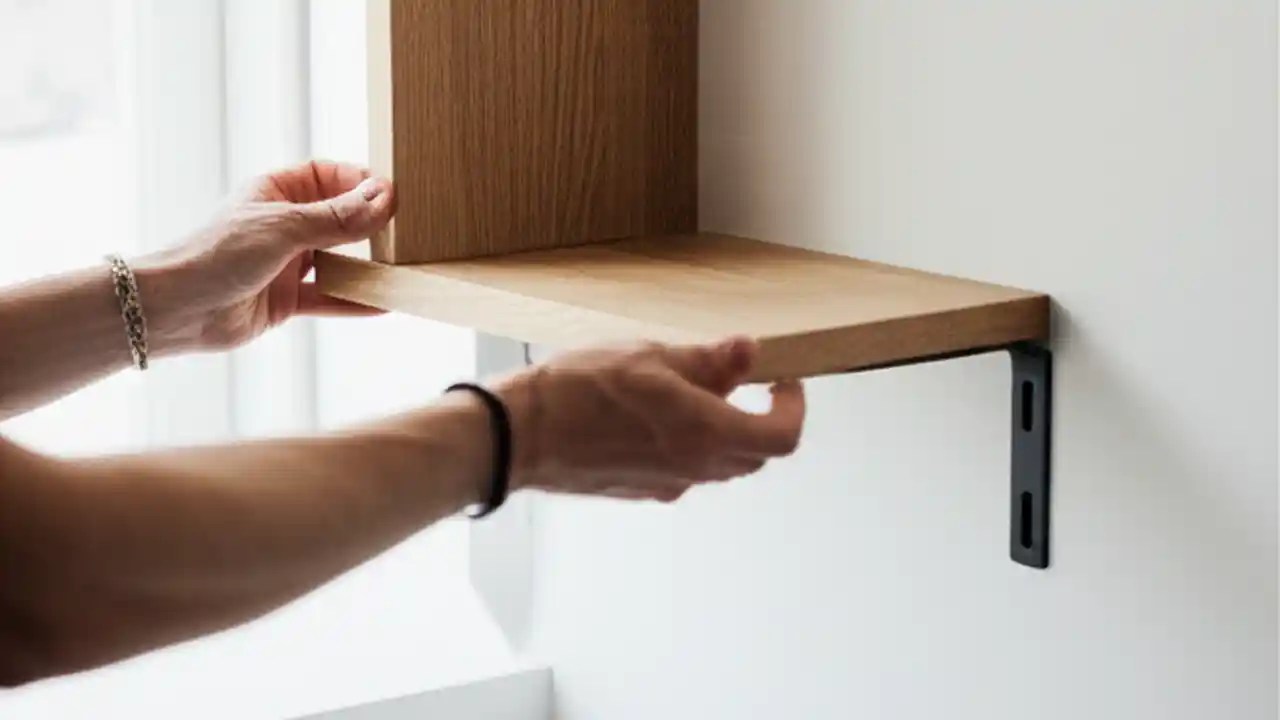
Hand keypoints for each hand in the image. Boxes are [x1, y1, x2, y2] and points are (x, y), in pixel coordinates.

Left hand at [136, 160, 395, 353]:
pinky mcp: (286, 299)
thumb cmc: (216, 254)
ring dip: (366, 265)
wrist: (175, 309)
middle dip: (369, 222)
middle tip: (404, 229)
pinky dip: (354, 302)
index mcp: (275, 192)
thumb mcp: (284, 228)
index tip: (391, 192)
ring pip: (337, 260)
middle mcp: (283, 225)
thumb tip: (384, 199)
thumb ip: (337, 218)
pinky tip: (382, 303)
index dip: (359, 180)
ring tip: (400, 266)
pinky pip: (329, 298)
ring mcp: (285, 263)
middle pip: (338, 217)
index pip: (327, 175)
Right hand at [495, 337, 805, 501]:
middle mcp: (694, 468)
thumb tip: (750, 352)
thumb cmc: (579, 390)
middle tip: (738, 380)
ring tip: (688, 391)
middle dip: (756, 418)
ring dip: (721, 431)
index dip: (791, 409)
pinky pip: (684, 470)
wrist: (520, 435)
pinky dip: (688, 444)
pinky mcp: (642, 491)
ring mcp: (667, 485)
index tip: (782, 382)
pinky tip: (652, 416)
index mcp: (705, 433)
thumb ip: (708, 360)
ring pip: (719, 464)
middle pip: (753, 454)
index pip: (781, 437)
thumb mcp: (650, 357)